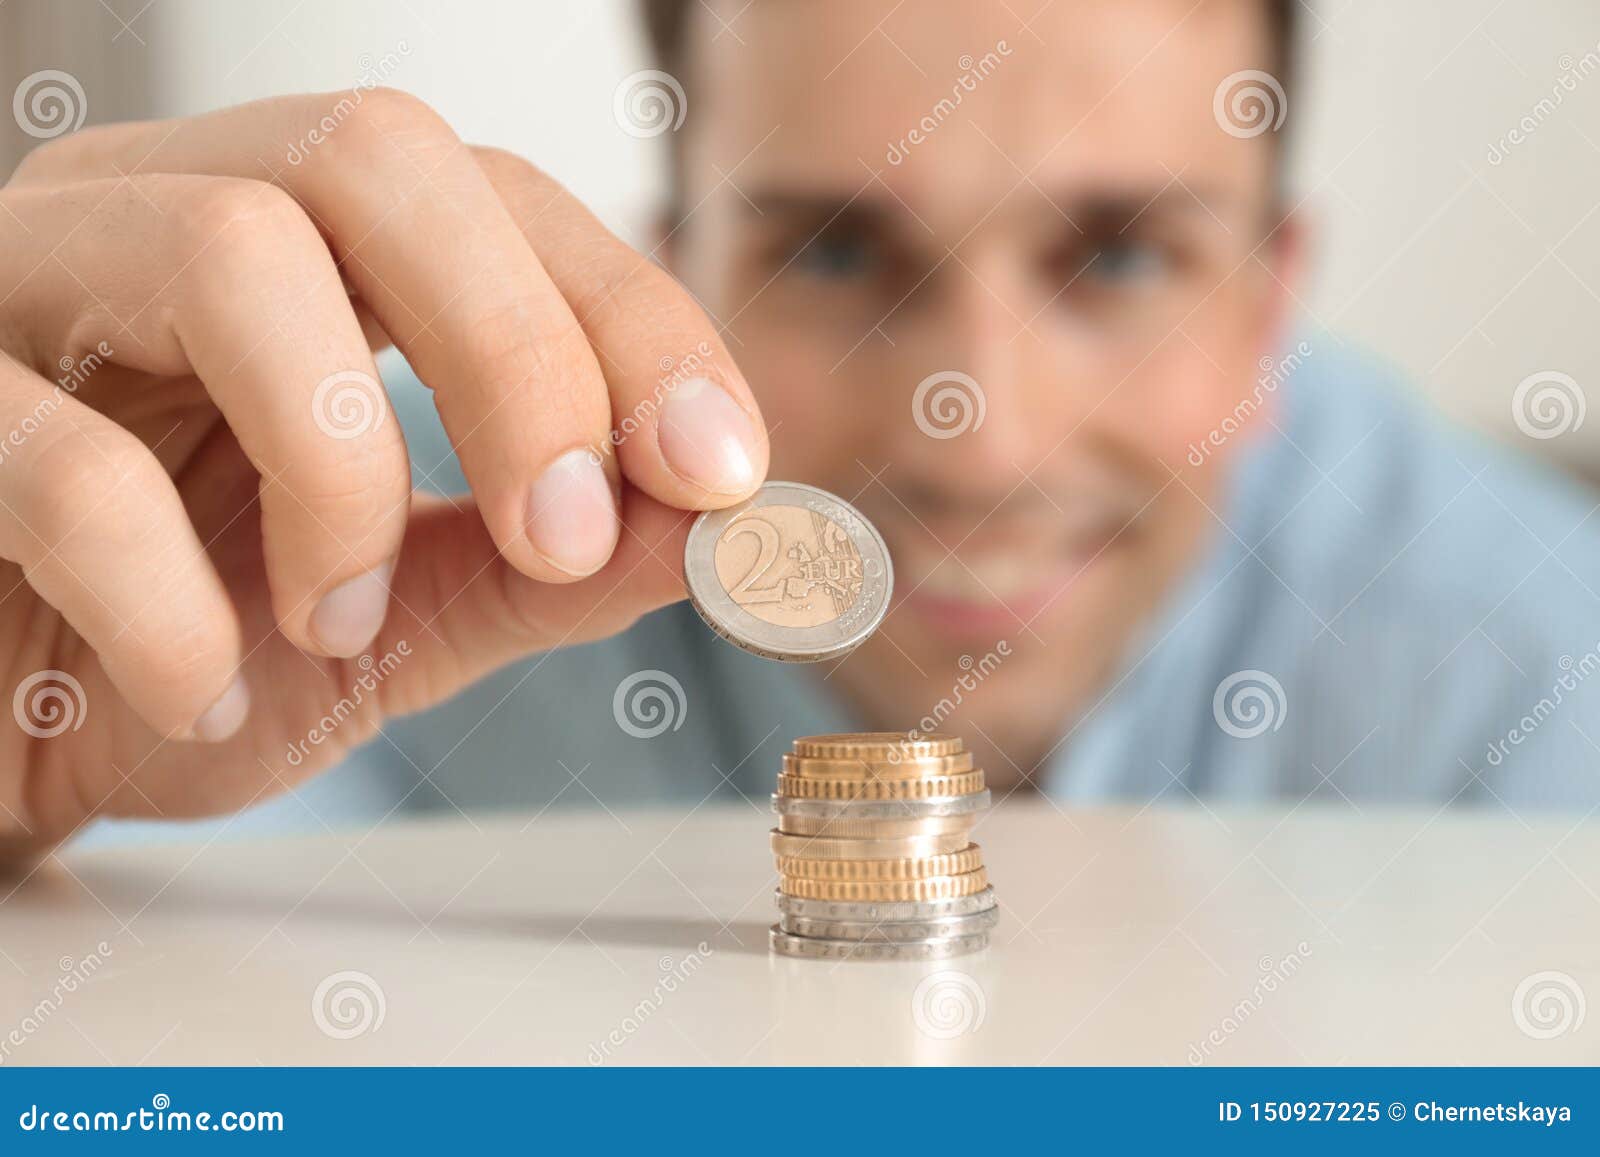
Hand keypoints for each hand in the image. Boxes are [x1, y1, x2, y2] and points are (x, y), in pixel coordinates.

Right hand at [0, 89, 767, 861]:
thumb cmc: (171, 654)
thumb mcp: (391, 622)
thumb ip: (540, 572)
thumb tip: (715, 532)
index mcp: (298, 251)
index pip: (494, 198)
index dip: (630, 319)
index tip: (721, 471)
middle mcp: (160, 215)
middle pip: (376, 158)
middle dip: (519, 356)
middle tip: (567, 534)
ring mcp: (22, 287)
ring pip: (231, 252)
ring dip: (345, 470)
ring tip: (337, 617)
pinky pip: (60, 456)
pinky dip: (173, 604)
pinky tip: (200, 688)